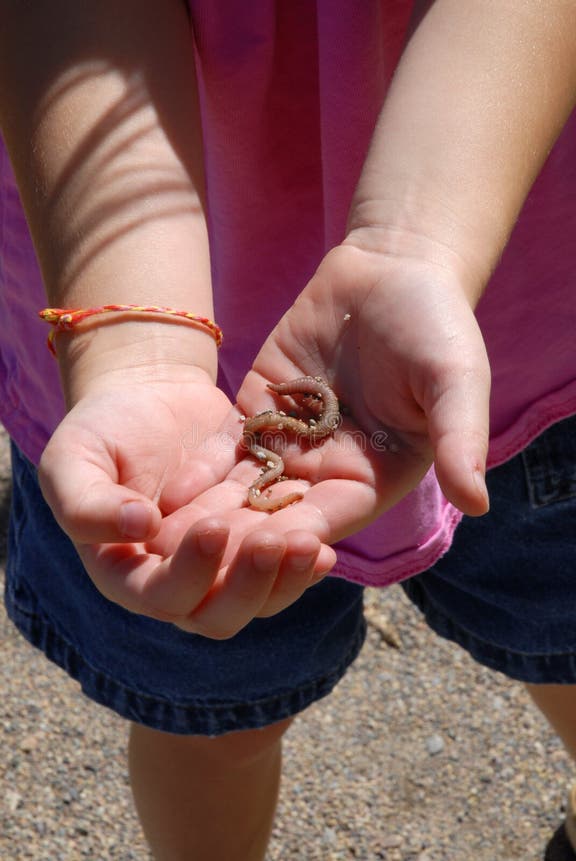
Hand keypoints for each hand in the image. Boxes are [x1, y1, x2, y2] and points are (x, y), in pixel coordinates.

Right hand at [39, 367, 335, 637]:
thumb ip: (86, 503)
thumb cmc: (102, 429)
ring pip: (260, 599)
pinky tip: (325, 541)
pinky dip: (304, 562)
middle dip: (250, 584)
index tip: (211, 526)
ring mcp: (221, 566)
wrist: (151, 398)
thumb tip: (137, 531)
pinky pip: (283, 569)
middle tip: (276, 542)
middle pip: (218, 615)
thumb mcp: (72, 459)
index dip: (190, 572)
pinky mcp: (255, 540)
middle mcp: (178, 582)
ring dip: (287, 579)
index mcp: (128, 573)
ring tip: (312, 544)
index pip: (161, 595)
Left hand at [161, 240, 489, 581]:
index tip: (260, 551)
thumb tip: (478, 503)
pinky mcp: (259, 412)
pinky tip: (162, 489)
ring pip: (243, 488)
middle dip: (236, 536)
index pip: (331, 518)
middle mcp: (329, 472)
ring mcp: (291, 444)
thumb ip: (460, 438)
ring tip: (162, 538)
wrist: (391, 270)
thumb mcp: (454, 377)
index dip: (297, 536)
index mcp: (375, 477)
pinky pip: (226, 447)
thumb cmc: (434, 323)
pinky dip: (198, 470)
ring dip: (206, 514)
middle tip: (191, 559)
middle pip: (277, 515)